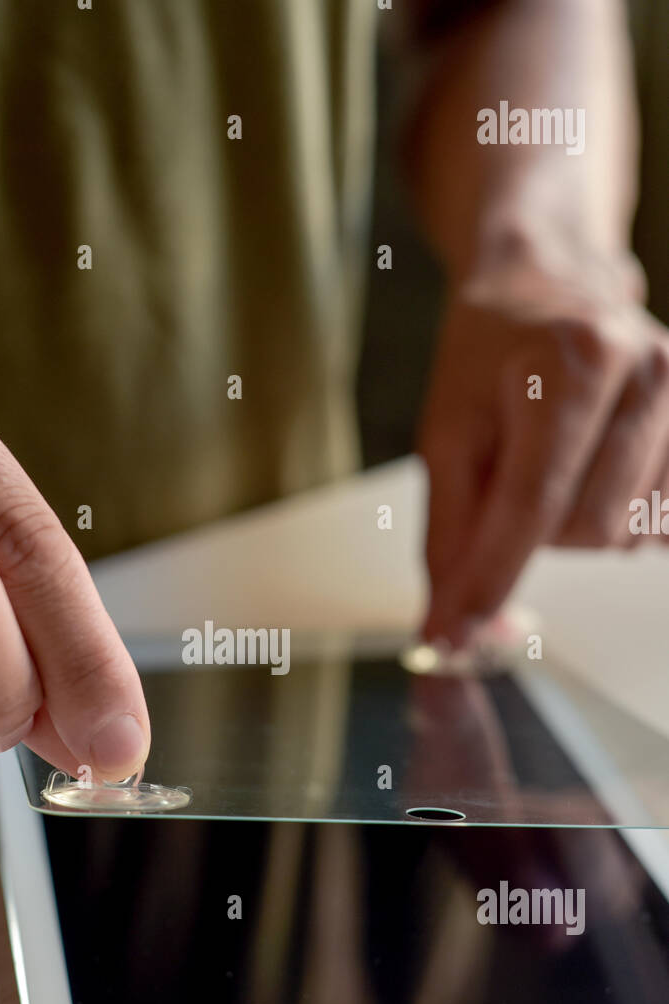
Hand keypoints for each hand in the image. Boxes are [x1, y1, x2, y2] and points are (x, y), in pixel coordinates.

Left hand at [419, 251, 668, 645]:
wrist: (550, 283)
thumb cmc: (491, 358)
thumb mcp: (447, 433)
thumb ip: (448, 533)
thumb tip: (445, 627)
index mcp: (572, 364)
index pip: (532, 502)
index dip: (492, 577)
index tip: (455, 631)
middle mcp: (646, 373)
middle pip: (585, 527)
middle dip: (536, 533)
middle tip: (515, 482)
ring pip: (625, 533)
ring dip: (577, 526)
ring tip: (560, 467)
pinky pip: (661, 524)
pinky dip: (619, 519)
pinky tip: (599, 474)